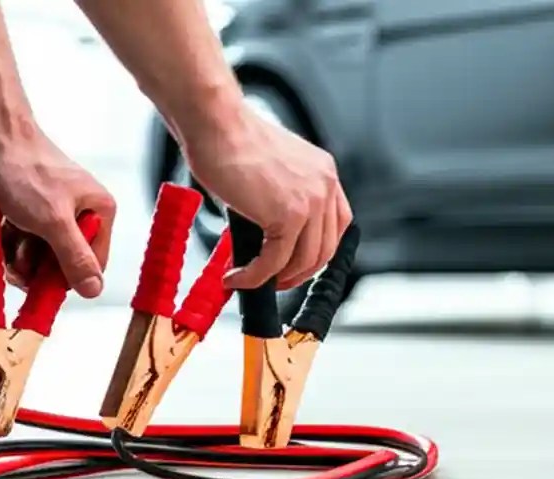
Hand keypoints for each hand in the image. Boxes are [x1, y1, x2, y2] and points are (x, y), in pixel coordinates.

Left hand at [0, 130, 116, 297]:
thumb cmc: (28, 173)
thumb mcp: (54, 222)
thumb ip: (75, 258)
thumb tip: (94, 291)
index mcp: (100, 212)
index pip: (94, 262)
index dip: (68, 278)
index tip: (42, 287)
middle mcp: (84, 213)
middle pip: (65, 260)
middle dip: (39, 267)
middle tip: (17, 268)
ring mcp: (58, 212)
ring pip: (42, 252)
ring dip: (21, 257)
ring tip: (7, 248)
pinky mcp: (35, 210)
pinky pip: (27, 239)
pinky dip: (12, 243)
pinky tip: (2, 235)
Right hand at [178, 107, 351, 290]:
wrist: (216, 123)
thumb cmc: (231, 139)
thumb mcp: (273, 169)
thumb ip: (283, 197)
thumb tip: (271, 236)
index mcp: (324, 173)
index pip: (337, 225)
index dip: (318, 251)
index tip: (298, 263)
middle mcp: (324, 186)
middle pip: (325, 248)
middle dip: (299, 272)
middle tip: (275, 280)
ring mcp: (310, 201)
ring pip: (303, 260)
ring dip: (278, 279)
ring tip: (252, 279)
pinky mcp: (287, 215)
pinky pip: (275, 261)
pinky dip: (255, 276)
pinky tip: (237, 276)